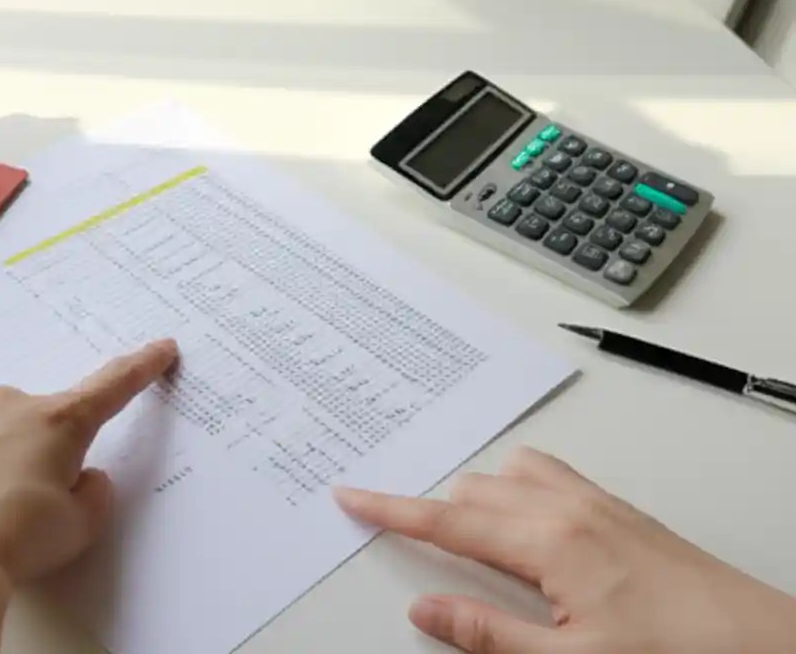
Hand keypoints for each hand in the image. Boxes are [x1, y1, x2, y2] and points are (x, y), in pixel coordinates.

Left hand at [0, 339, 177, 582]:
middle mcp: (8, 403)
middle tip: (19, 504)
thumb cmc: (17, 541)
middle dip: (32, 451)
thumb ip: (93, 493)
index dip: (140, 368)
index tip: (162, 348)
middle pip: (33, 422)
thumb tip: (82, 474)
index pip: (112, 387)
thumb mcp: (79, 527)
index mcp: (59, 423)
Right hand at [335, 446, 795, 652]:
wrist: (761, 643)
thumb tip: (428, 612)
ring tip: (455, 523)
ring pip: (512, 474)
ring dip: (476, 493)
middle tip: (390, 518)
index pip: (447, 520)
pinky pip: (551, 476)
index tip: (354, 498)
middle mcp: (571, 509)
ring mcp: (599, 505)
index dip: (391, 510)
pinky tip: (524, 512)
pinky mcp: (622, 512)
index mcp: (548, 541)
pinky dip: (517, 484)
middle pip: (473, 491)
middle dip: (428, 506)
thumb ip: (488, 634)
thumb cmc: (675, 652)